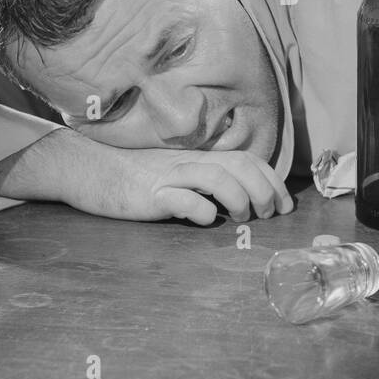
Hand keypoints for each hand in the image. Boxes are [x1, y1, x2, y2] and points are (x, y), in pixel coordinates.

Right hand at [66, 144, 294, 225]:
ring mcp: (171, 176)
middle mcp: (190, 162)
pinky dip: (200, 209)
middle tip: (269, 214)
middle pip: (239, 164)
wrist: (93, 171)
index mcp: (200, 158)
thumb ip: (206, 182)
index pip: (247, 159)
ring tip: (244, 218)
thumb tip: (241, 200)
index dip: (272, 180)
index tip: (285, 204)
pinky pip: (181, 198)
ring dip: (240, 198)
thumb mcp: (179, 175)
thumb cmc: (138, 178)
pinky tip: (206, 220)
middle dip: (264, 189)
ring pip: (217, 176)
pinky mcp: (151, 194)